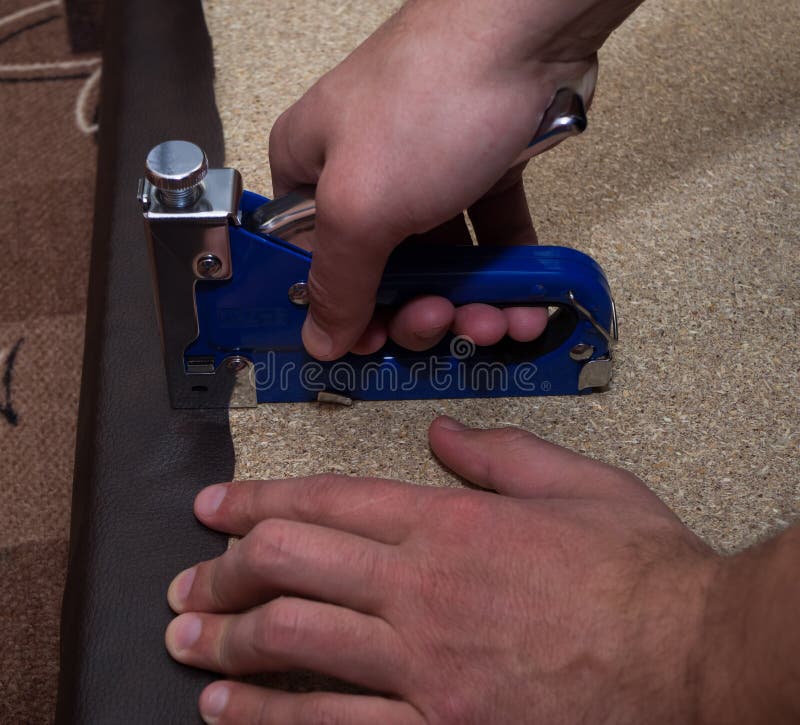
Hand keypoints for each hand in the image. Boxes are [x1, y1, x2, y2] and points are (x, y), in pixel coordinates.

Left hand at [166, 417, 722, 723]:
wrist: (692, 656)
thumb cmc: (636, 567)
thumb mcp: (575, 482)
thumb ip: (496, 454)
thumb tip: (441, 436)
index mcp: (448, 523)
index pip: (325, 502)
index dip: (257, 501)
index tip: (213, 508)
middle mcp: (420, 590)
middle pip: (290, 568)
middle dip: (225, 572)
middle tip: (188, 579)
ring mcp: (423, 666)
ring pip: (295, 644)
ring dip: (228, 641)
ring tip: (184, 638)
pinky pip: (335, 724)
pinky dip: (273, 716)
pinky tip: (229, 712)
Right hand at [267, 0, 636, 358]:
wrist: (527, 33)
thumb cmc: (429, 102)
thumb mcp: (363, 205)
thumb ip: (339, 283)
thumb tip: (319, 340)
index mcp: (311, 174)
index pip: (310, 264)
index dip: (341, 312)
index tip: (376, 344)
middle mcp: (364, 177)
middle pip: (382, 275)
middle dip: (418, 312)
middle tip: (444, 321)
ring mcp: (425, 176)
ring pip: (439, 265)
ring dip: (468, 305)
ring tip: (498, 318)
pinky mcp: (480, 174)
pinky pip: (486, 243)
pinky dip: (503, 276)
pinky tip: (526, 304)